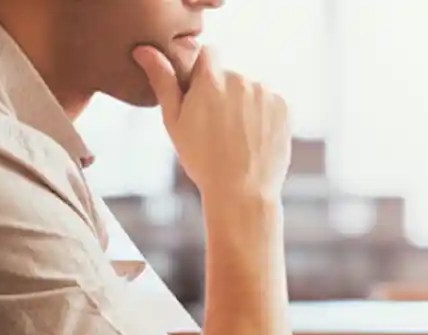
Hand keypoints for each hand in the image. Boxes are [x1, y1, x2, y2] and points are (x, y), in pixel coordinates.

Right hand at [132, 44, 290, 198]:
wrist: (243, 192)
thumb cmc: (202, 160)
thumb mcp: (174, 121)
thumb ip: (162, 81)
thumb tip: (144, 50)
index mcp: (211, 79)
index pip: (207, 53)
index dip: (201, 72)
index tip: (198, 95)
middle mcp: (241, 80)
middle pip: (228, 75)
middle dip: (221, 91)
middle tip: (216, 126)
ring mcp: (265, 93)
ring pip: (249, 89)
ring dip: (242, 103)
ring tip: (235, 136)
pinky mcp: (283, 107)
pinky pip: (268, 102)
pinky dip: (262, 115)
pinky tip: (253, 138)